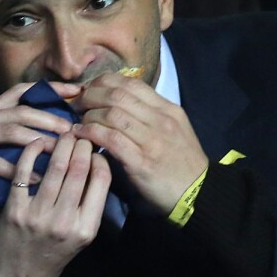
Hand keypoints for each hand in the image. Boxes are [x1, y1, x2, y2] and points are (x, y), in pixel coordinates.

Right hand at [0, 80, 79, 259]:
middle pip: (16, 110)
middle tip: (72, 130)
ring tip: (60, 150)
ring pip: (5, 129)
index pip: (18, 94)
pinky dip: (14, 170)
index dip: (47, 90)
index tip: (76, 93)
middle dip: (48, 118)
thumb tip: (55, 146)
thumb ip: (13, 151)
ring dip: (36, 139)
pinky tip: (35, 181)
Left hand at [0, 135, 110, 276]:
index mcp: (86, 228)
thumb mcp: (79, 237)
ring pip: (55, 166)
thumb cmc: (51, 257)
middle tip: (78, 133)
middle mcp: (65, 221)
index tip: (94, 148)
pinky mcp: (15, 210)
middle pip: (79, 168)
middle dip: (81, 144)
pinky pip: (25, 171)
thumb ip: (87, 206)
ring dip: (60, 143)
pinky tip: (37, 143)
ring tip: (61, 134)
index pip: (101, 180)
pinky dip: (32, 151)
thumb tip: (95, 166)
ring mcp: (39, 215)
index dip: (99, 157)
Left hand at [73, 72, 207, 213]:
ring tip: (78, 121)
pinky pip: (110, 138)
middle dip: (91, 96)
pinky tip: (81, 135)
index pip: (131, 83)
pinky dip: (91, 132)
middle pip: (118, 95)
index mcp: (168, 110)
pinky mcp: (141, 161)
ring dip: (88, 115)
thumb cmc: (182, 163)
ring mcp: (152, 140)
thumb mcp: (174, 130)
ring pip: (112, 114)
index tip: (90, 89)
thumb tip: (117, 102)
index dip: (104, 82)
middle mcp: (161, 120)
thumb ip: (150, 114)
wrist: (198, 194)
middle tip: (77, 104)